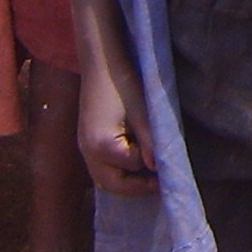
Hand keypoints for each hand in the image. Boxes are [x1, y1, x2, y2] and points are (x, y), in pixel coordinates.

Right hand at [77, 61, 160, 196]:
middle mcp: (88, 152)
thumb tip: (157, 167)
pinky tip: (132, 164)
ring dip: (125, 183)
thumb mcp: (141, 111)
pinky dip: (116, 173)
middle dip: (136, 187)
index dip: (151, 164)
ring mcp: (84, 149)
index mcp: (102, 145)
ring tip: (148, 176)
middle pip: (113, 185)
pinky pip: (100, 169)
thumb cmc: (122, 82)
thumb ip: (149, 141)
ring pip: (104, 181)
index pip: (133, 166)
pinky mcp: (85, 143)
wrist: (100, 63)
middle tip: (159, 182)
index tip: (167, 161)